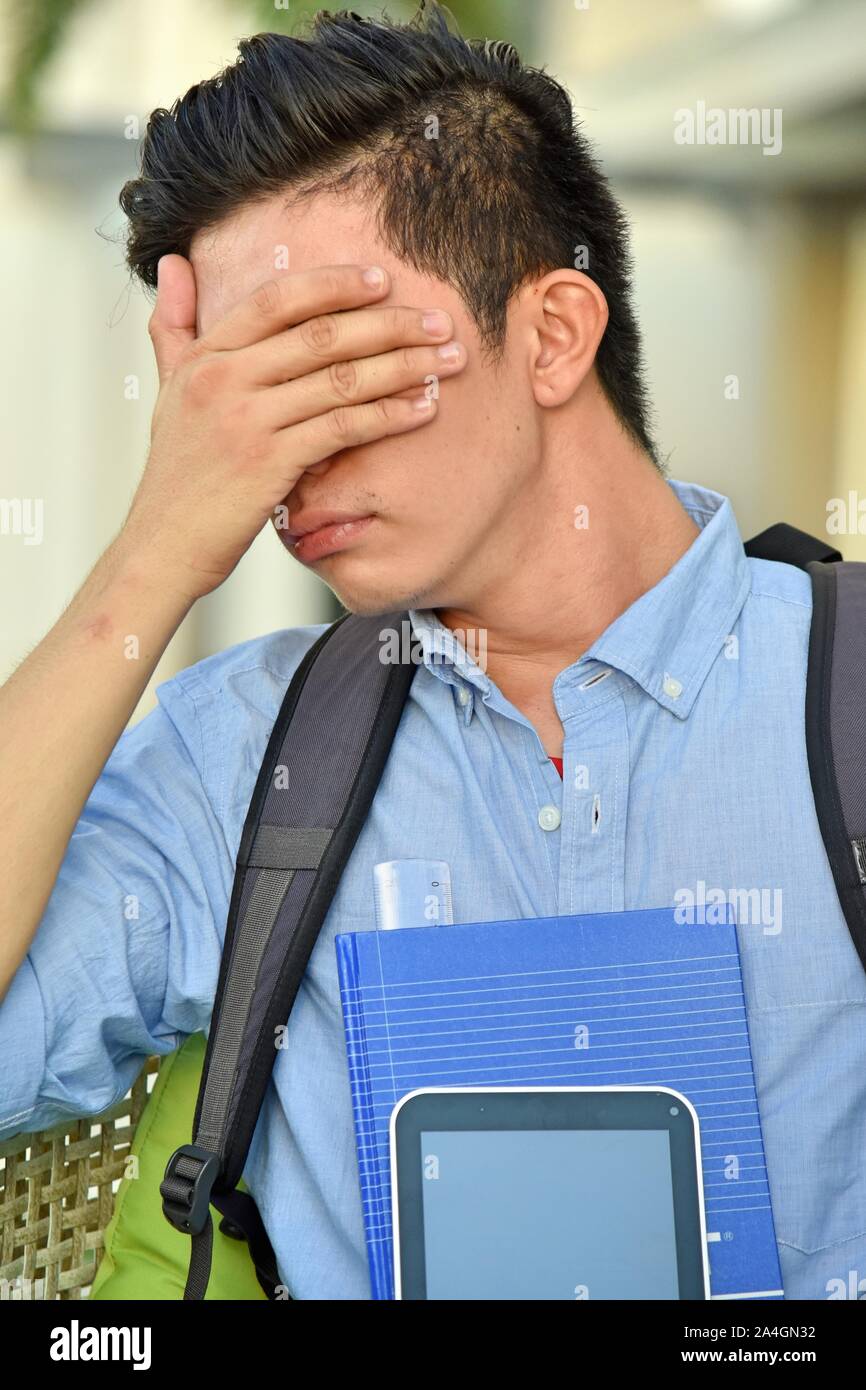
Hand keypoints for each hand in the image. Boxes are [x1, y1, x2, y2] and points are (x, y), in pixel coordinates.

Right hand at [121, 255, 465, 598]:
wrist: (163, 545)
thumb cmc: (177, 474)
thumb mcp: (168, 390)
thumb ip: (174, 326)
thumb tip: (174, 262)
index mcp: (204, 356)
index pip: (277, 300)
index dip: (334, 284)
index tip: (382, 280)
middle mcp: (223, 380)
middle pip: (321, 335)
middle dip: (389, 324)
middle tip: (438, 319)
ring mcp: (246, 421)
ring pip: (341, 379)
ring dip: (403, 365)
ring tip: (448, 358)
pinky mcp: (270, 464)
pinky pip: (344, 428)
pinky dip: (390, 414)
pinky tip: (424, 408)